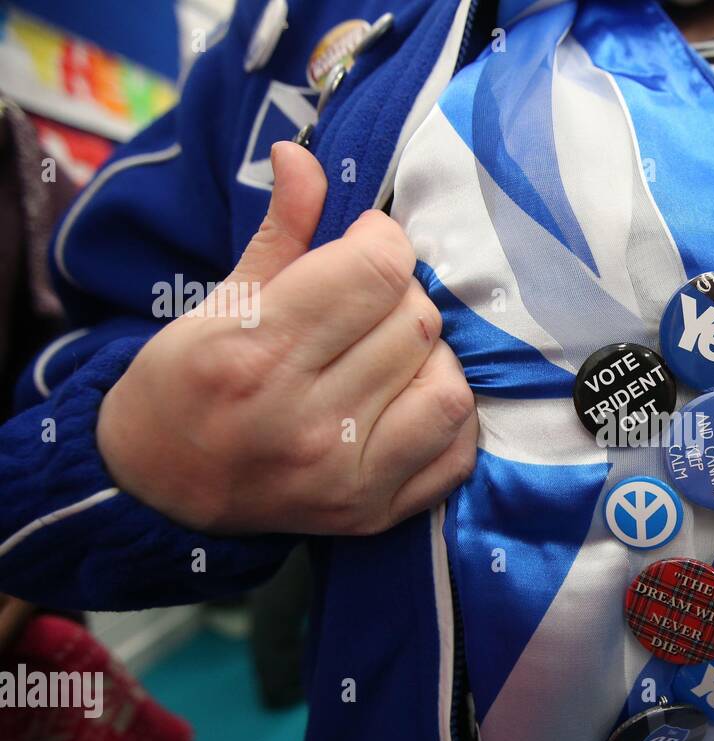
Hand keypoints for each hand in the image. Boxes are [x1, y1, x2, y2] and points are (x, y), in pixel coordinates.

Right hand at [98, 142, 476, 534]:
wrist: (159, 489)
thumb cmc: (187, 382)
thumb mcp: (219, 301)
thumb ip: (280, 233)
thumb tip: (304, 154)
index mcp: (257, 353)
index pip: (375, 271)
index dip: (382, 243)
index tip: (363, 248)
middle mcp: (305, 420)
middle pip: (416, 322)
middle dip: (401, 297)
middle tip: (369, 306)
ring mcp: (345, 475)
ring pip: (448, 385)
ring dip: (430, 357)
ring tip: (392, 356)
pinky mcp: (372, 514)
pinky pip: (457, 451)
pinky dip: (447, 417)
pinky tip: (411, 400)